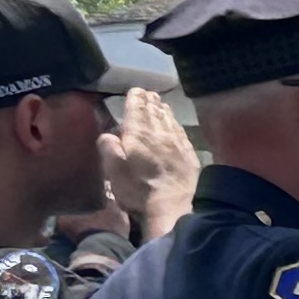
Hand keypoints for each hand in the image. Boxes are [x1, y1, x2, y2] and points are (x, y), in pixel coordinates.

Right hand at [100, 87, 197, 237]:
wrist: (174, 208)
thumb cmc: (138, 191)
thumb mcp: (114, 171)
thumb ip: (109, 149)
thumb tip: (108, 135)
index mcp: (139, 135)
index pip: (138, 110)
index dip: (136, 99)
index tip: (136, 90)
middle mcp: (161, 134)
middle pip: (155, 112)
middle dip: (150, 102)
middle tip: (148, 94)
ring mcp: (178, 144)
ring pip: (170, 121)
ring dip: (164, 111)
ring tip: (160, 104)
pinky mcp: (190, 156)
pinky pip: (181, 133)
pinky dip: (176, 125)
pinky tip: (175, 125)